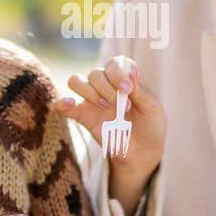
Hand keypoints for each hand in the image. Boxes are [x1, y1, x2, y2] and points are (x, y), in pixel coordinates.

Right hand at [53, 56, 165, 176]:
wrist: (143, 151)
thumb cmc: (151, 125)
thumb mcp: (153, 109)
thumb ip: (141, 91)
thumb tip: (131, 71)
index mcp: (125, 76)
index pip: (114, 64)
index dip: (118, 74)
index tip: (127, 90)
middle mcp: (106, 83)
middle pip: (95, 74)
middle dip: (108, 90)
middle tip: (124, 109)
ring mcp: (92, 99)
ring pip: (76, 81)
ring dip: (90, 93)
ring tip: (105, 107)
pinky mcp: (83, 116)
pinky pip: (63, 106)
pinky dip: (62, 103)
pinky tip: (69, 104)